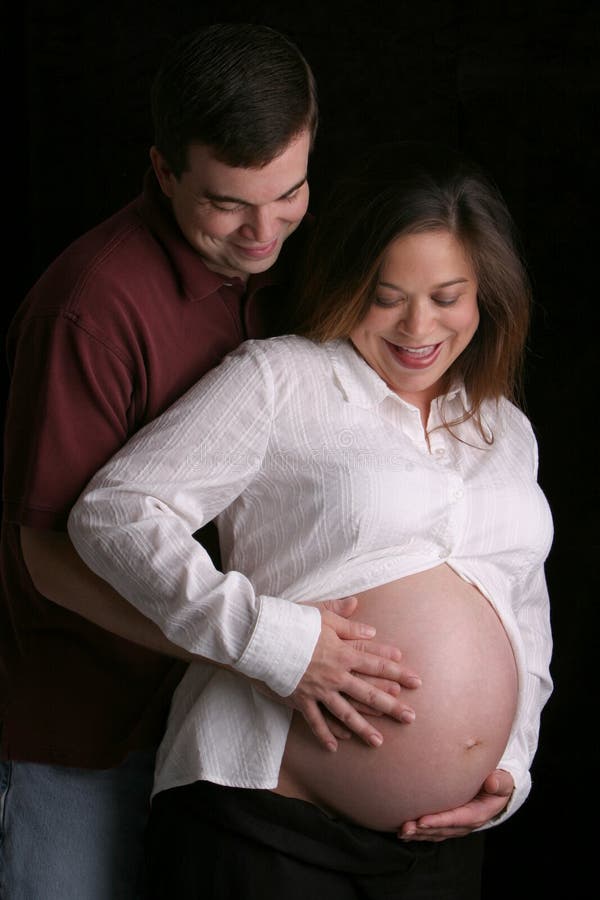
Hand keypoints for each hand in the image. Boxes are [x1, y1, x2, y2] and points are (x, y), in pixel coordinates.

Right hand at [287, 594, 420, 749]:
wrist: (264, 639)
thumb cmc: (293, 623)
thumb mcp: (322, 615)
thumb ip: (348, 623)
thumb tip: (371, 629)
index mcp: (343, 653)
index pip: (375, 664)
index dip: (397, 672)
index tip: (415, 681)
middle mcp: (335, 675)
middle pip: (367, 693)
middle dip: (390, 706)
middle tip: (410, 718)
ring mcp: (319, 691)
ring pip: (345, 713)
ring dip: (363, 728)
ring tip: (378, 742)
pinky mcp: (301, 700)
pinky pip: (315, 721)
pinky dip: (325, 734)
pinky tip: (335, 746)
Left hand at [397, 769, 514, 841]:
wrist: (497, 791)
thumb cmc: (498, 784)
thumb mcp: (503, 782)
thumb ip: (499, 782)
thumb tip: (492, 782)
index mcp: (477, 814)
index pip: (456, 819)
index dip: (439, 821)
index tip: (422, 821)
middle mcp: (465, 824)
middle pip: (442, 829)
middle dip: (423, 830)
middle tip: (405, 827)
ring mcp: (456, 826)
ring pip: (435, 833)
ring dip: (418, 834)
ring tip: (401, 831)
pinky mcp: (449, 823)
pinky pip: (433, 831)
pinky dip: (419, 832)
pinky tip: (404, 832)